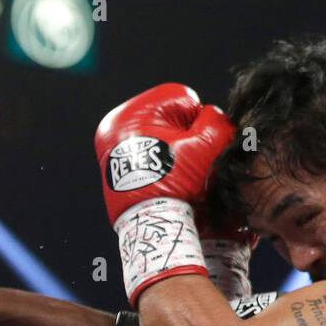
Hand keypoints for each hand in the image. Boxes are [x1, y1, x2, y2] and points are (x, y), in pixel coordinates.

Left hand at [94, 83, 234, 303]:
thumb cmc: (176, 184)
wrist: (152, 225)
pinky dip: (158, 164)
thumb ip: (216, 119)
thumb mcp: (206, 144)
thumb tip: (210, 115)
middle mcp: (113, 128)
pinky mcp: (114, 169)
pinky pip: (147, 156)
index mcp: (129, 114)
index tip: (195, 146)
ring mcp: (110, 150)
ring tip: (176, 172)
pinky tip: (165, 179)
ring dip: (172, 150)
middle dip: (183, 136)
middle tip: (187, 161)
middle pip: (167, 118)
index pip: (182, 99)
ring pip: (158, 138)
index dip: (198, 121)